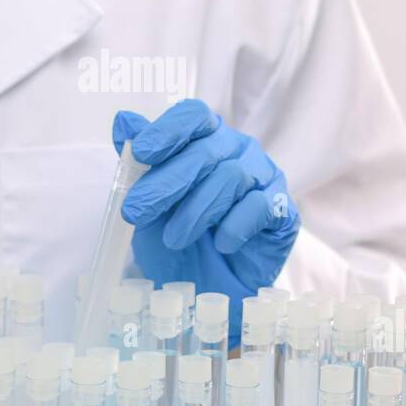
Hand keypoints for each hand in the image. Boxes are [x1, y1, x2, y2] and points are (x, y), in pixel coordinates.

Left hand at [113, 99, 299, 342]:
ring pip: (232, 177)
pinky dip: (236, 226)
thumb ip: (137, 165)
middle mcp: (238, 150)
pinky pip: (261, 205)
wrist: (209, 289)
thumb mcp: (148, 206)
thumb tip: (122, 120)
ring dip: (197, 210)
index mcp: (207, 139)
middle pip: (207, 150)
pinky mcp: (283, 209)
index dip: (167, 130)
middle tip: (135, 211)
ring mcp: (265, 177)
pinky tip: (221, 244)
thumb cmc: (179, 240)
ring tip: (174, 239)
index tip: (140, 153)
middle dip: (167, 182)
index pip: (193, 116)